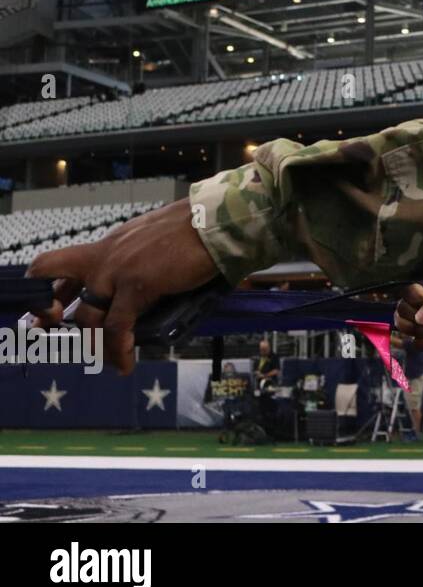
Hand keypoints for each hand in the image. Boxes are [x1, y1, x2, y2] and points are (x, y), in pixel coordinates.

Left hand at [24, 198, 218, 373]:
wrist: (213, 223)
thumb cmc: (193, 228)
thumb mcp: (151, 238)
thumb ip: (136, 257)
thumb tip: (142, 280)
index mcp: (107, 246)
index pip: (58, 264)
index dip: (47, 291)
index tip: (51, 313)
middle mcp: (103, 256)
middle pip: (54, 281)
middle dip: (46, 311)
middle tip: (52, 333)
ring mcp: (116, 271)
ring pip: (86, 317)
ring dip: (95, 346)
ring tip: (110, 361)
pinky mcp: (136, 285)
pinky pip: (117, 326)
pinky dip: (119, 350)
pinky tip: (127, 363)